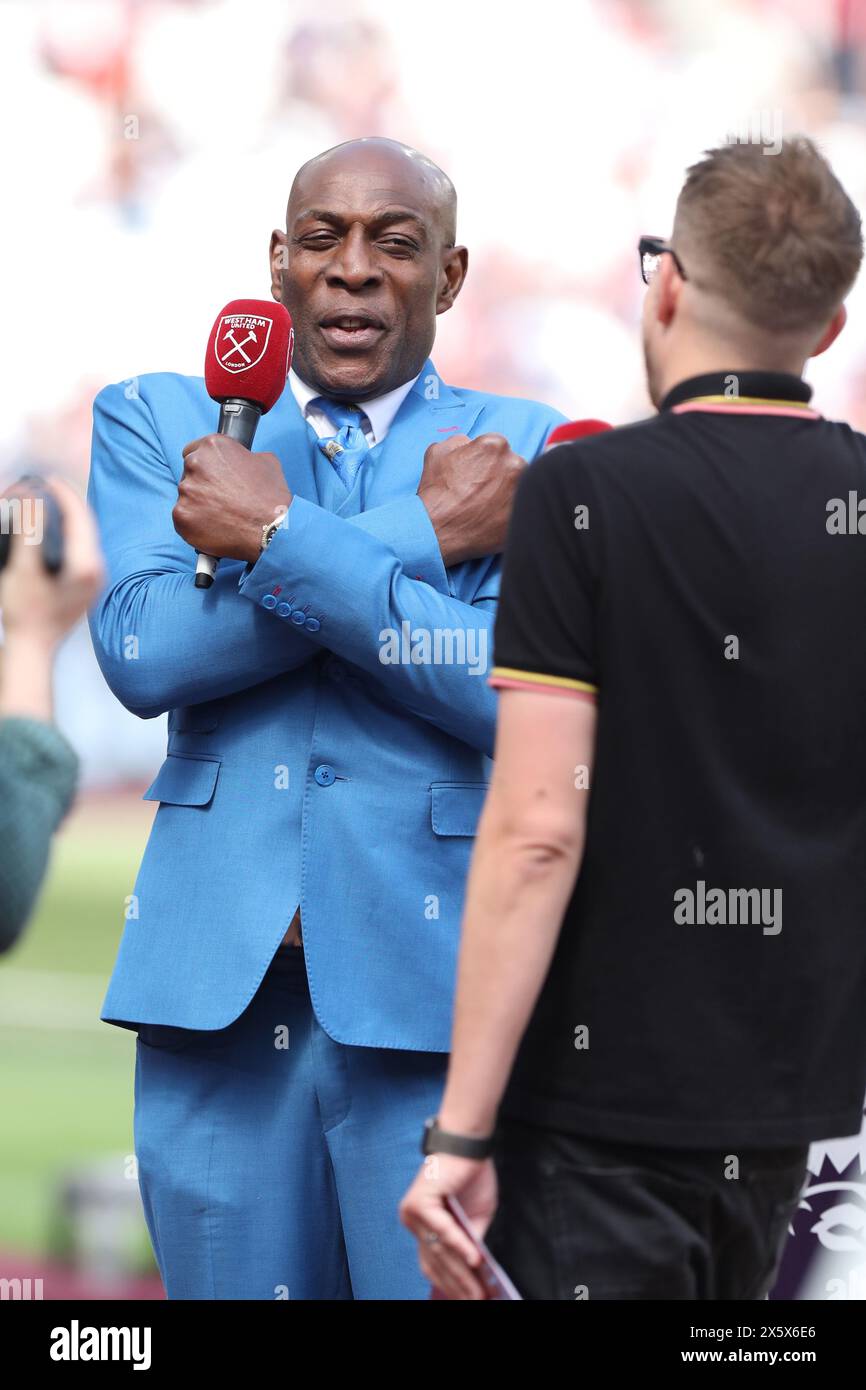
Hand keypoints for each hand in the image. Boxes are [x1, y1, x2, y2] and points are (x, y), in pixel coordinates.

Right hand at [0, 475, 104, 645]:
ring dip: (68, 515)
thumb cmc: (25, 613)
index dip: (64, 493)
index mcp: (85, 565)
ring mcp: (95, 578)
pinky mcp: (88, 584)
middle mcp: (97, 570)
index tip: (48, 479)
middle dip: (66, 501)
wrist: (33, 649)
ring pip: (86, 535)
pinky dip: (69, 532)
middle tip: (47, 484)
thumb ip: (28, 531)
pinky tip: (55, 526)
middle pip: (86, 524)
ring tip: (49, 499)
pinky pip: (83, 548)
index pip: (79, 517)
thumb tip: (32, 498)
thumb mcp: (21, 567)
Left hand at [174, 435, 292, 565]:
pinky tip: (214, 527)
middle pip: (188, 473)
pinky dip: (195, 524)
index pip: (192, 451)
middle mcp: (195, 464)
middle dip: (201, 485)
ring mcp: (186, 491)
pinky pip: (183, 518)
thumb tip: (242, 461)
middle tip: (220, 498)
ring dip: (198, 504)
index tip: (211, 476)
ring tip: (221, 515)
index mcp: (213, 446)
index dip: (204, 465)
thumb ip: (245, 456)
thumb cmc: (271, 497)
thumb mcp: (266, 462)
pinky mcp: (181, 516)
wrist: (273, 530)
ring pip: (186, 497)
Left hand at [399, 1153, 497, 1300]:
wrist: (468, 1143)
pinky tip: (475, 1261)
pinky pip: (442, 1230)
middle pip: (436, 1263)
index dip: (451, 1285)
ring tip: (480, 1292)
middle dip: (459, 1286)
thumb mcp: (476, 1217)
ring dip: (462, 1274)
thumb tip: (475, 1272)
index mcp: (422, 1226)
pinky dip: (460, 1246)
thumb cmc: (471, 1176)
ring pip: (440, 1251)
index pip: (433, 1265)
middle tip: (478, 1302)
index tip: (469, 1300)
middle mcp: (413, 1222)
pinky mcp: (420, 1202)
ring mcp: (413, 1213)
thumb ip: (470, 1242)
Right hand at [417, 433, 526, 566]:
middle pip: (513, 465)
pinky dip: (510, 513)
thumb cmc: (436, 492)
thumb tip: (469, 444)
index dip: (486, 461)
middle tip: (483, 491)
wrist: (437, 529)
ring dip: (508, 493)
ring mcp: (521, 491)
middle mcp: (513, 464)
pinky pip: (522, 510)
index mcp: (494, 445)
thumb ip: (459, 441)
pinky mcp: (523, 515)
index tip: (478, 474)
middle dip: (501, 476)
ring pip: (520, 487)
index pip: (498, 447)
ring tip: (488, 506)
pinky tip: (494, 518)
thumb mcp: (438, 452)